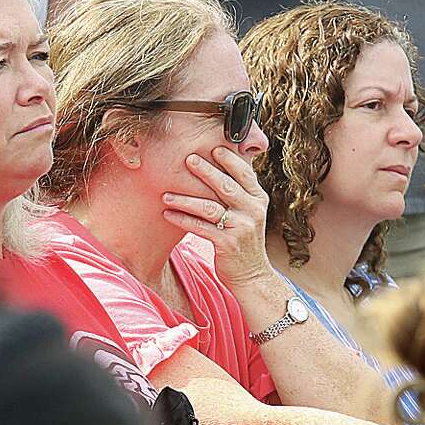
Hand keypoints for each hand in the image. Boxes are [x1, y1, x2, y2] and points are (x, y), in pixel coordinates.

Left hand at [162, 146, 272, 287]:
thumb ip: (238, 193)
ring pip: (209, 207)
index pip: (244, 174)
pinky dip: (182, 219)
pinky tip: (168, 214)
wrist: (252, 275)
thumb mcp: (248, 214)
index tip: (212, 149)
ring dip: (185, 199)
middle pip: (226, 186)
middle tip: (187, 159)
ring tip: (166, 195)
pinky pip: (200, 227)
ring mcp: (241, 227)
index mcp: (258, 199)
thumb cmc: (243, 240)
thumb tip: (219, 168)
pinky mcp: (227, 243)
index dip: (229, 160)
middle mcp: (253, 210)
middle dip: (205, 171)